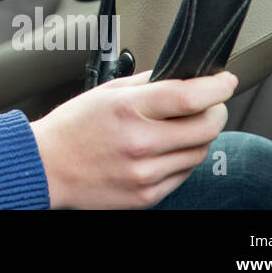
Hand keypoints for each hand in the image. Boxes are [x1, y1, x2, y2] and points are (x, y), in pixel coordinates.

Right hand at [31, 69, 235, 208]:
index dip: (216, 87)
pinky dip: (182, 159)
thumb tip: (180, 77)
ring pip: (199, 153)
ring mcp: (145, 173)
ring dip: (199, 136)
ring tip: (179, 127)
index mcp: (127, 110)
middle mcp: (139, 143)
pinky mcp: (146, 195)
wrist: (46, 167)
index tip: (225, 81)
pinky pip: (183, 174)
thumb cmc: (71, 127)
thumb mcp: (104, 92)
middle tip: (211, 104)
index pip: (189, 97)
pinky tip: (164, 150)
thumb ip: (145, 83)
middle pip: (205, 127)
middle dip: (216, 111)